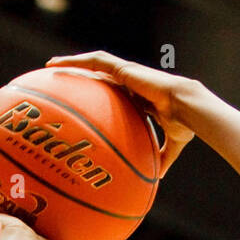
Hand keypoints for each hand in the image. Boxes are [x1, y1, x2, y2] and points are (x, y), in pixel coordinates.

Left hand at [45, 53, 194, 175]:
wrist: (188, 108)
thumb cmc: (184, 124)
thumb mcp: (171, 146)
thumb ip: (161, 158)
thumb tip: (157, 177)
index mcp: (138, 96)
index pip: (113, 92)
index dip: (97, 94)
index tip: (83, 100)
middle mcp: (130, 82)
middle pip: (98, 75)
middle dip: (79, 74)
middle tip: (58, 80)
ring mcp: (126, 73)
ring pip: (92, 63)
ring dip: (72, 63)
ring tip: (50, 65)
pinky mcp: (124, 69)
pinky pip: (94, 62)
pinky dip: (76, 61)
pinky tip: (59, 64)